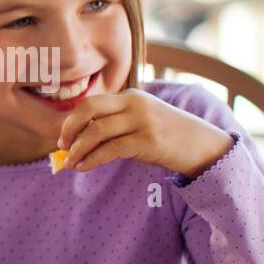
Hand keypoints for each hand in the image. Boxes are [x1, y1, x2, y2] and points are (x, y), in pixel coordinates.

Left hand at [58, 89, 235, 179]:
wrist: (201, 145)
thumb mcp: (141, 122)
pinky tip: (84, 168)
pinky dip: (92, 159)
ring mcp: (143, 121)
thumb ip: (116, 125)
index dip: (73, 120)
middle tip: (62, 146)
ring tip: (70, 163)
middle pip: (90, 110)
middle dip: (70, 129)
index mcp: (131, 96)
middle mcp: (135, 104)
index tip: (63, 137)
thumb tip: (81, 141)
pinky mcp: (149, 141)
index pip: (92, 102)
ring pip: (98, 131)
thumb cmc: (166, 137)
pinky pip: (111, 149)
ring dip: (79, 149)